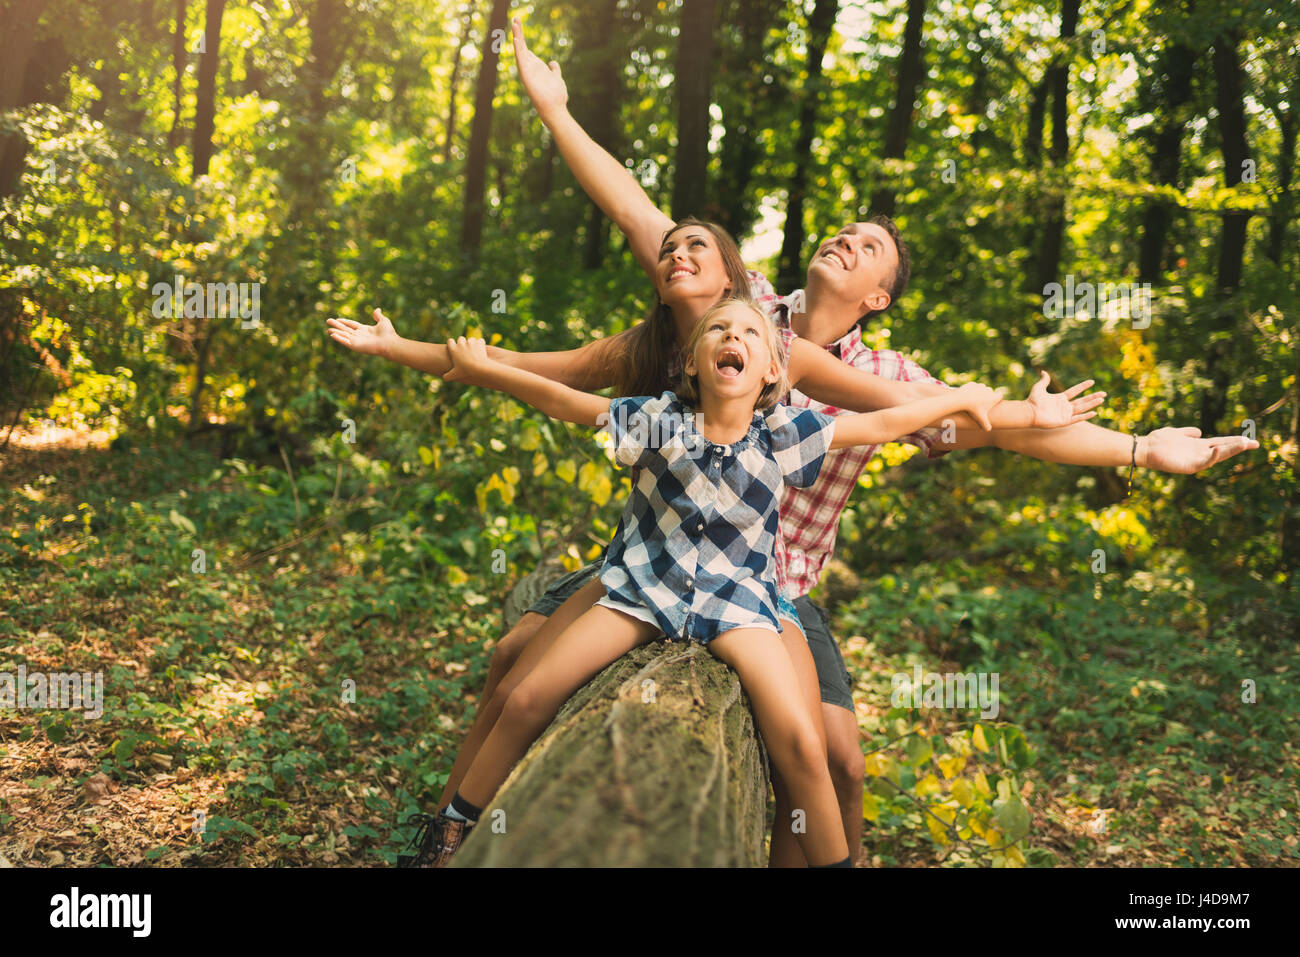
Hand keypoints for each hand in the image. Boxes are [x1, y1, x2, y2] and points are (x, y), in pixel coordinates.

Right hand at [327, 308, 398, 358]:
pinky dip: (339, 338)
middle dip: (337, 325)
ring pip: (344, 335)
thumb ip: (378, 315)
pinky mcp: (356, 346)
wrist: (390, 343)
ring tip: (328, 329)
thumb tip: (377, 309)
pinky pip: (345, 342)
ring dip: (336, 332)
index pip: (352, 325)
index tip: (337, 319)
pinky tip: (332, 335)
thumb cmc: (388, 333)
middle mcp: (360, 336)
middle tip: (328, 321)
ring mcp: (357, 341)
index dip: (345, 322)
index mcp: (365, 330)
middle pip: (346, 329)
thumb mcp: (383, 321)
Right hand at [444, 335, 492, 383]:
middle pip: (460, 338)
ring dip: (472, 343)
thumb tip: (444, 378)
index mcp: (453, 349)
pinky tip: (481, 350)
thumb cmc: (466, 371)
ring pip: (470, 339)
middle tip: (466, 350)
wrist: (479, 368)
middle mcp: (461, 343)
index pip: (450, 341)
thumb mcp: (455, 375)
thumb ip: (447, 376)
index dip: (452, 343)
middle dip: (463, 343)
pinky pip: (480, 340)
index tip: (455, 347)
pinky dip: (481, 344)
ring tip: (474, 351)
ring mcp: (470, 342)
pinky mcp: (479, 342)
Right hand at [512, 16, 567, 121]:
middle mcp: (530, 67)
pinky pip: (521, 61)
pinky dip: (518, 50)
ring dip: (517, 37)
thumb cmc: (556, 96)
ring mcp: (527, 71)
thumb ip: (554, 70)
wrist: (555, 108)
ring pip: (520, 50)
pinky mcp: (526, 76)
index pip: (527, 49)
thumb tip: (553, 62)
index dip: (522, 37)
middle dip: (519, 33)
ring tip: (515, 23)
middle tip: (515, 18)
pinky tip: (516, 40)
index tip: (519, 25)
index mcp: (536, 66)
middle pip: (522, 46)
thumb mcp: (557, 78)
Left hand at [954, 382, 1001, 430]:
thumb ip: (986, 425)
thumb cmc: (973, 410)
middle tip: (982, 403)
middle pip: (991, 392)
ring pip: (982, 388)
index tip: (994, 402)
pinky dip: (971, 390)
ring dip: (980, 392)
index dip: (998, 399)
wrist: (961, 399)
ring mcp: (980, 386)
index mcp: (993, 397)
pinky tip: (968, 395)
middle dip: (988, 396)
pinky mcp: (972, 383)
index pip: (1000, 395)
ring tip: (974, 399)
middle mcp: (988, 390)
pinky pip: (973, 386)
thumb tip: (988, 430)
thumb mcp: (980, 419)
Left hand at [1026, 371, 1106, 427]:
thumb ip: (1044, 381)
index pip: (1075, 391)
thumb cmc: (1032, 401)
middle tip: (1104, 393)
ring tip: (1102, 400)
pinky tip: (1094, 413)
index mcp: (1060, 398)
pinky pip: (1077, 419)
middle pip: (1082, 400)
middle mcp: (1064, 406)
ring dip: (1092, 404)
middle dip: (1093, 397)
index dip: (1083, 386)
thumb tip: (1043, 371)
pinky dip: (1085, 416)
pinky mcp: (1063, 421)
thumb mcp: (1038, 388)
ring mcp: (1065, 414)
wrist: (1028, 412)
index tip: (1092, 381)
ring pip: (1082, 408)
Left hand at [1139, 426, 1259, 473]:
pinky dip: (1211, 457)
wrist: (1144, 447)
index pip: (1222, 443)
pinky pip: (1203, 463)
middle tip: (1254, 444)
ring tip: (1244, 444)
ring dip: (1230, 451)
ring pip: (1217, 457)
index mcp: (1199, 445)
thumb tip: (1200, 431)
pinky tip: (1218, 449)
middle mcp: (1199, 453)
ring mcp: (1195, 460)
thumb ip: (1189, 432)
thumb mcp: (1178, 433)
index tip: (1250, 439)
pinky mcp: (1188, 467)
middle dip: (1238, 447)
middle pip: (1224, 450)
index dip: (1235, 441)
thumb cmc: (1159, 441)